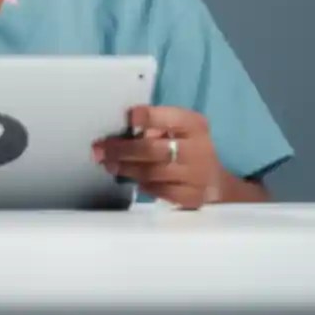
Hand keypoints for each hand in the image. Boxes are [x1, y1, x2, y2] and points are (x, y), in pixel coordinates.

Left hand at [93, 105, 221, 209]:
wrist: (214, 181)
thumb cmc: (188, 148)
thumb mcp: (179, 130)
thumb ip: (155, 127)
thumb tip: (123, 133)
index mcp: (195, 125)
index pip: (169, 118)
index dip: (147, 117)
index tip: (127, 116)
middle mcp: (198, 149)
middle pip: (152, 149)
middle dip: (122, 149)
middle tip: (100, 150)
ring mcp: (196, 176)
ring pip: (152, 172)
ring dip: (126, 168)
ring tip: (109, 164)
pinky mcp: (192, 197)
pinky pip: (160, 192)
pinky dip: (144, 186)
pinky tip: (135, 181)